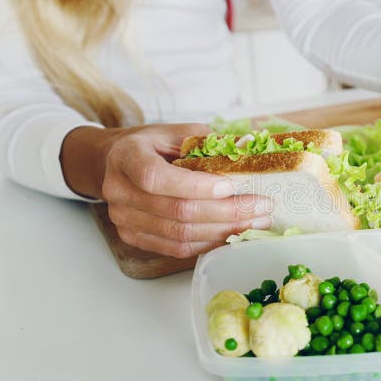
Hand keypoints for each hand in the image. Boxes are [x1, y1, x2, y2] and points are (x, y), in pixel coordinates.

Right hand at [62, 124, 272, 257]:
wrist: (120, 163)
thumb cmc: (154, 146)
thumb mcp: (177, 132)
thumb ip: (207, 141)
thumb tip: (248, 147)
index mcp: (127, 156)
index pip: (157, 178)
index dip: (197, 185)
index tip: (232, 185)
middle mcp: (119, 190)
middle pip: (177, 211)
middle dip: (227, 212)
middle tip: (262, 206)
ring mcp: (124, 219)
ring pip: (181, 235)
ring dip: (224, 231)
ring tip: (257, 222)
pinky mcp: (134, 237)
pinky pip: (177, 248)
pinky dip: (209, 242)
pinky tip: (233, 233)